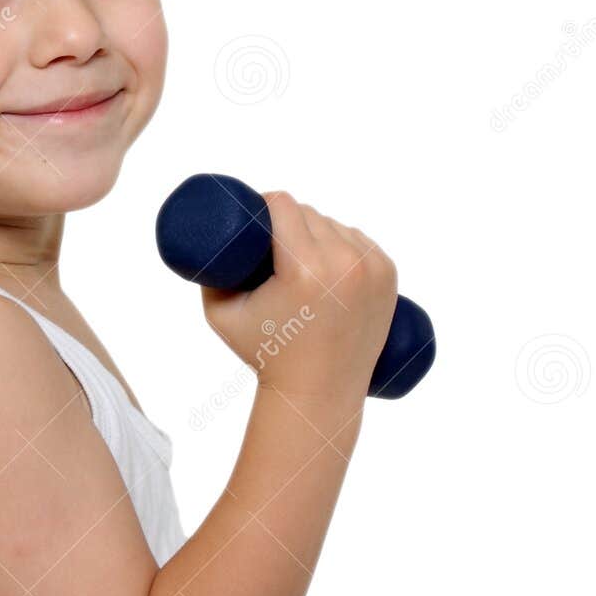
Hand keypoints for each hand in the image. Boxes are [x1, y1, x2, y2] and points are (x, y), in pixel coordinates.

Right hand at [200, 191, 398, 406]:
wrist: (320, 392)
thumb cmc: (266, 355)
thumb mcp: (223, 314)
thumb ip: (209, 275)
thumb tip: (207, 241)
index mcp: (306, 269)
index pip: (284, 206)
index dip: (265, 203)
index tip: (255, 215)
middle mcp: (345, 263)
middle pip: (310, 214)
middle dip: (288, 223)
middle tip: (272, 246)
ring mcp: (372, 268)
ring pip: (335, 225)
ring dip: (317, 232)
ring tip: (300, 258)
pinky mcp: (388, 275)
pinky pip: (360, 240)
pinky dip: (344, 242)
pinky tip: (331, 258)